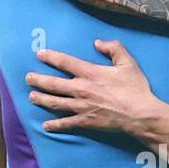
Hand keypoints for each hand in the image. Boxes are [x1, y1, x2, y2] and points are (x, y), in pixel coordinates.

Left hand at [26, 40, 157, 133]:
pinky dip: (54, 125)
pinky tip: (45, 125)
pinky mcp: (85, 121)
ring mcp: (81, 107)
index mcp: (90, 73)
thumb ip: (114, 48)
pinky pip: (65, 123)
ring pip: (54, 102)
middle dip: (38, 80)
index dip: (50, 57)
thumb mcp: (128, 63)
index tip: (39, 54)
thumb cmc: (135, 89)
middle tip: (28, 78)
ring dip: (41, 99)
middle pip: (53, 83)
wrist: (140, 114)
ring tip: (31, 97)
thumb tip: (98, 42)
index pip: (64, 62)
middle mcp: (81, 89)